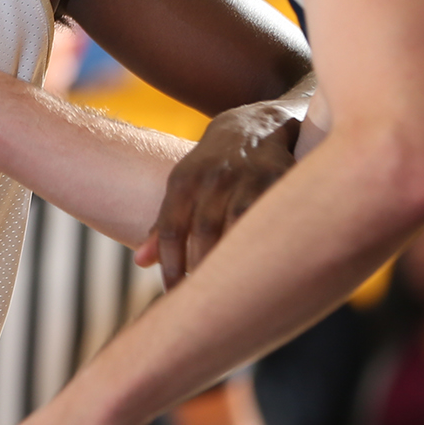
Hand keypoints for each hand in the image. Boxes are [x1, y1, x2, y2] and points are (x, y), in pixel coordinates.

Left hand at [141, 98, 301, 285]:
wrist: (257, 123)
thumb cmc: (212, 166)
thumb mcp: (183, 186)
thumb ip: (163, 224)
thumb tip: (140, 263)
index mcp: (183, 180)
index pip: (172, 230)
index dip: (171, 267)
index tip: (174, 295)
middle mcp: (214, 176)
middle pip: (204, 233)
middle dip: (202, 270)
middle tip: (205, 301)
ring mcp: (249, 175)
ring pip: (239, 227)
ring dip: (234, 262)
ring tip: (231, 290)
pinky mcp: (283, 177)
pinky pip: (273, 217)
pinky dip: (266, 245)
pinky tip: (263, 268)